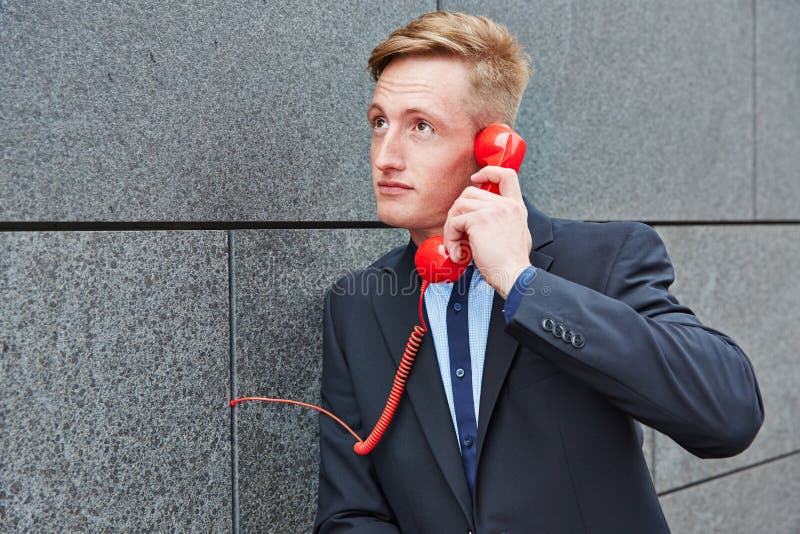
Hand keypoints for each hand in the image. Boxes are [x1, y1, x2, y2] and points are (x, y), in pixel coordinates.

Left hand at [443, 165, 532, 297]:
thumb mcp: (517, 234)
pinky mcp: (479, 221)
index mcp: (516, 207)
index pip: (506, 174)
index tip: (476, 179)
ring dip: (451, 227)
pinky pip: (454, 223)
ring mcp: (493, 211)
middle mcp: (506, 205)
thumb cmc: (512, 264)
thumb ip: (504, 221)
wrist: (515, 277)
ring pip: (459, 206)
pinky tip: (458, 254)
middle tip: (458, 234)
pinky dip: (450, 239)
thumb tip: (483, 221)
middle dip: (458, 212)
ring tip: (457, 247)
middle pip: (470, 192)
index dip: (488, 172)